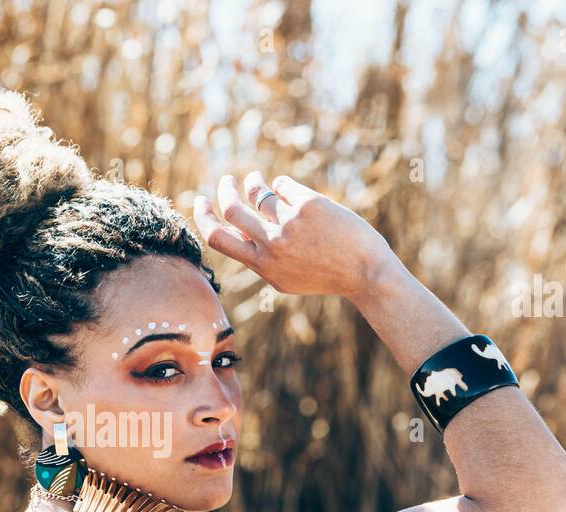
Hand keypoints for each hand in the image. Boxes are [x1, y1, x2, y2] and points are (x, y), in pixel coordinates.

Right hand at [192, 172, 394, 300]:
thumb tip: (238, 234)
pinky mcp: (309, 205)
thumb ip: (260, 259)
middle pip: (232, 209)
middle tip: (226, 180)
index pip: (217, 238)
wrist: (365, 272)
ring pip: (259, 191)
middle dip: (224, 190)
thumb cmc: (326, 276)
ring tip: (258, 179)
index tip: (200, 201)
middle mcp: (271, 244)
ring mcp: (289, 223)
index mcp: (262, 265)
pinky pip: (285, 185)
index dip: (203, 217)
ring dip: (255, 182)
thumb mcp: (285, 278)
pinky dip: (285, 186)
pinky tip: (296, 195)